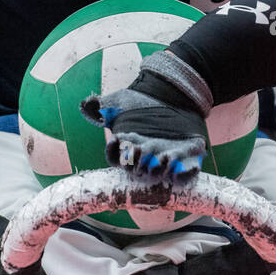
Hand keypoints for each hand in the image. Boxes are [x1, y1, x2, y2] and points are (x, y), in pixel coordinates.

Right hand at [79, 50, 210, 182]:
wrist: (173, 97)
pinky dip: (186, 175)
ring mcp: (164, 162)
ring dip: (160, 169)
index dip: (113, 153)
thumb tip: (86, 105)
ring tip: (164, 156)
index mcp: (127, 149)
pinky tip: (190, 167)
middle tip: (138, 149)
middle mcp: (144, 160)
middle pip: (136, 171)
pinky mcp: (184, 161)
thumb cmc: (143, 103)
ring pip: (159, 176)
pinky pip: (184, 177)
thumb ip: (102, 106)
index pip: (115, 159)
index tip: (115, 139)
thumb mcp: (121, 101)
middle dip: (137, 164)